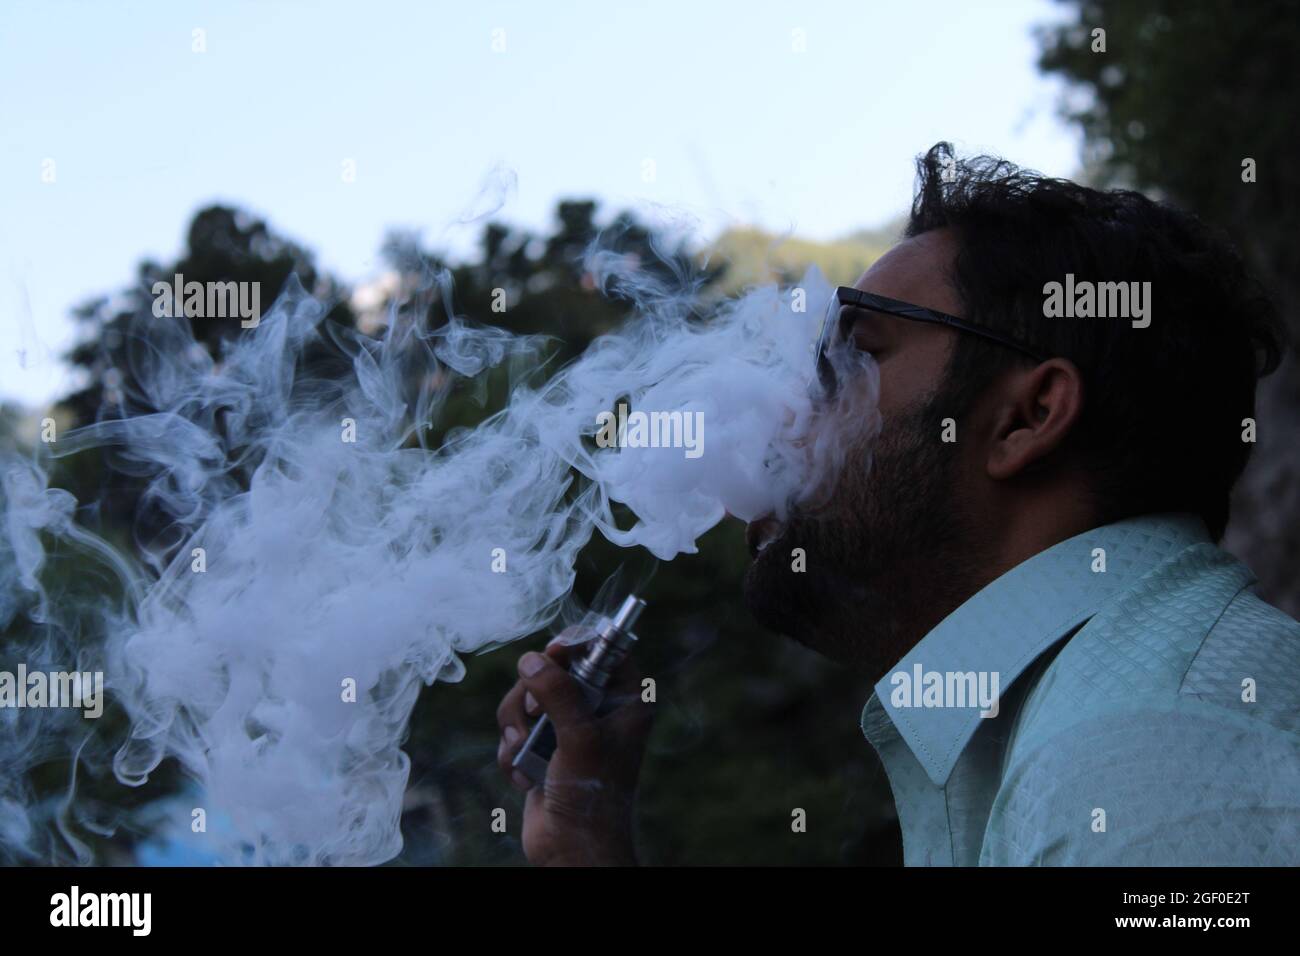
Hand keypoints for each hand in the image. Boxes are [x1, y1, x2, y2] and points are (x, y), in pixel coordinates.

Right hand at [496, 628, 653, 864]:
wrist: (572, 850)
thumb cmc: (592, 795)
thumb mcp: (580, 737)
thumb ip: (559, 693)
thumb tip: (531, 659)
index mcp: (625, 700)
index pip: (606, 649)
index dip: (577, 644)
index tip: (552, 653)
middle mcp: (598, 709)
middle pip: (555, 668)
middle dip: (534, 694)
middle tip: (534, 714)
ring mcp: (568, 728)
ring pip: (527, 697)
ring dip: (517, 726)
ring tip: (523, 752)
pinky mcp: (542, 748)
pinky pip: (514, 729)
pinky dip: (511, 752)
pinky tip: (525, 779)